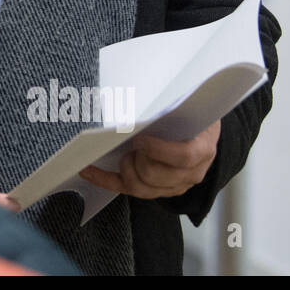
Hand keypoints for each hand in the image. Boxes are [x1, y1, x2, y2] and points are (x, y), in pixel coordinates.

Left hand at [78, 120, 220, 198]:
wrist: (199, 129)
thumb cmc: (190, 114)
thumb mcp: (189, 106)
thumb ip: (172, 106)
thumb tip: (140, 99)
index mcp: (202, 149)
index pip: (183, 156)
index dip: (159, 149)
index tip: (140, 138)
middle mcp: (191, 173)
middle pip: (155, 175)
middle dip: (139, 158)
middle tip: (134, 141)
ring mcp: (173, 185)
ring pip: (141, 188)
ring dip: (127, 168)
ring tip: (126, 151)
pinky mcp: (154, 190)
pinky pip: (124, 189)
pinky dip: (103, 179)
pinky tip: (86, 170)